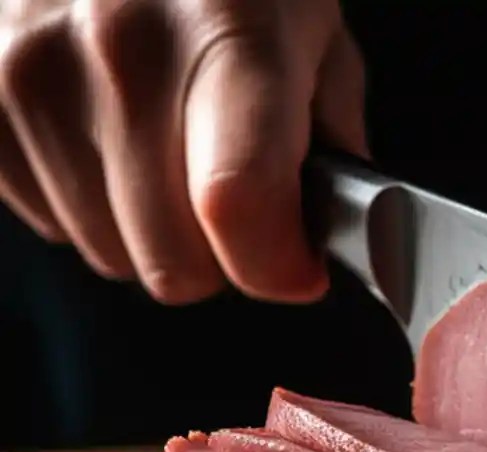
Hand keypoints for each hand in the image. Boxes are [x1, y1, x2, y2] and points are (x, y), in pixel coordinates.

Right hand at [0, 0, 365, 303]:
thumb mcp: (313, 28)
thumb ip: (332, 136)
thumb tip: (330, 230)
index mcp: (229, 33)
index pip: (237, 203)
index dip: (276, 266)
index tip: (298, 267)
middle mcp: (121, 50)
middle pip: (173, 260)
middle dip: (220, 257)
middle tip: (236, 201)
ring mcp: (33, 70)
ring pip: (110, 253)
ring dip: (151, 231)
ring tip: (168, 147)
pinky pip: (49, 225)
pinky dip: (90, 204)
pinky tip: (110, 136)